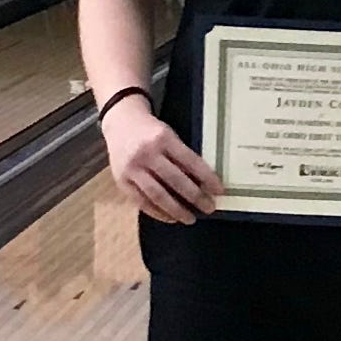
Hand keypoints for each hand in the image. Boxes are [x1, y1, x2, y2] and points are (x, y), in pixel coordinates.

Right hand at [101, 99, 223, 223]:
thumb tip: (203, 183)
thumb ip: (182, 156)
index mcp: (163, 138)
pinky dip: (157, 212)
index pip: (190, 161)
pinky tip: (170, 218)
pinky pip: (141, 202)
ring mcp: (132, 168)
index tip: (219, 191)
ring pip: (157, 194)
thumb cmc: (151, 131)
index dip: (207, 178)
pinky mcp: (121, 181)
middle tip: (209, 208)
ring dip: (176, 210)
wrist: (120, 122)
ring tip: (190, 218)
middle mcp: (146, 153)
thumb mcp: (169, 136)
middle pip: (175, 180)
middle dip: (195, 197)